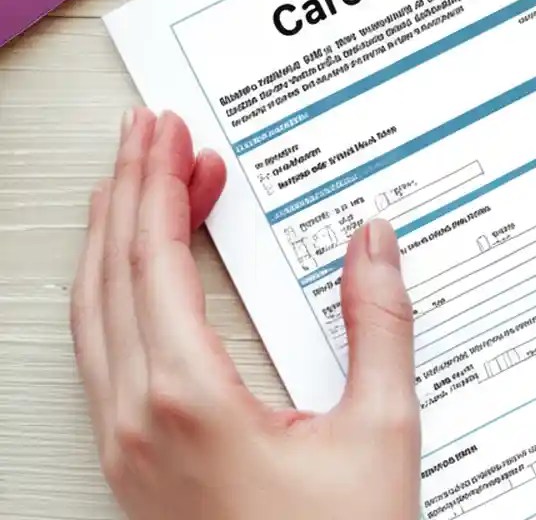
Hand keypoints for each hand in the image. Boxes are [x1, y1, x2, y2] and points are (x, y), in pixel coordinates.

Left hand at [70, 109, 420, 519]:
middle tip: (154, 135)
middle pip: (109, 274)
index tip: (169, 136)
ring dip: (117, 238)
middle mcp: (136, 419)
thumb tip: (374, 246)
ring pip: (93, 312)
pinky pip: (101, 351)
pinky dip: (118, 291)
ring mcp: (123, 445)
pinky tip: (141, 275)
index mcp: (188, 401)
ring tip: (146, 185)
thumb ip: (379, 326)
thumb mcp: (380, 432)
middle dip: (130, 191)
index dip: (158, 186)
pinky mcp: (131, 463)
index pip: (153, 261)